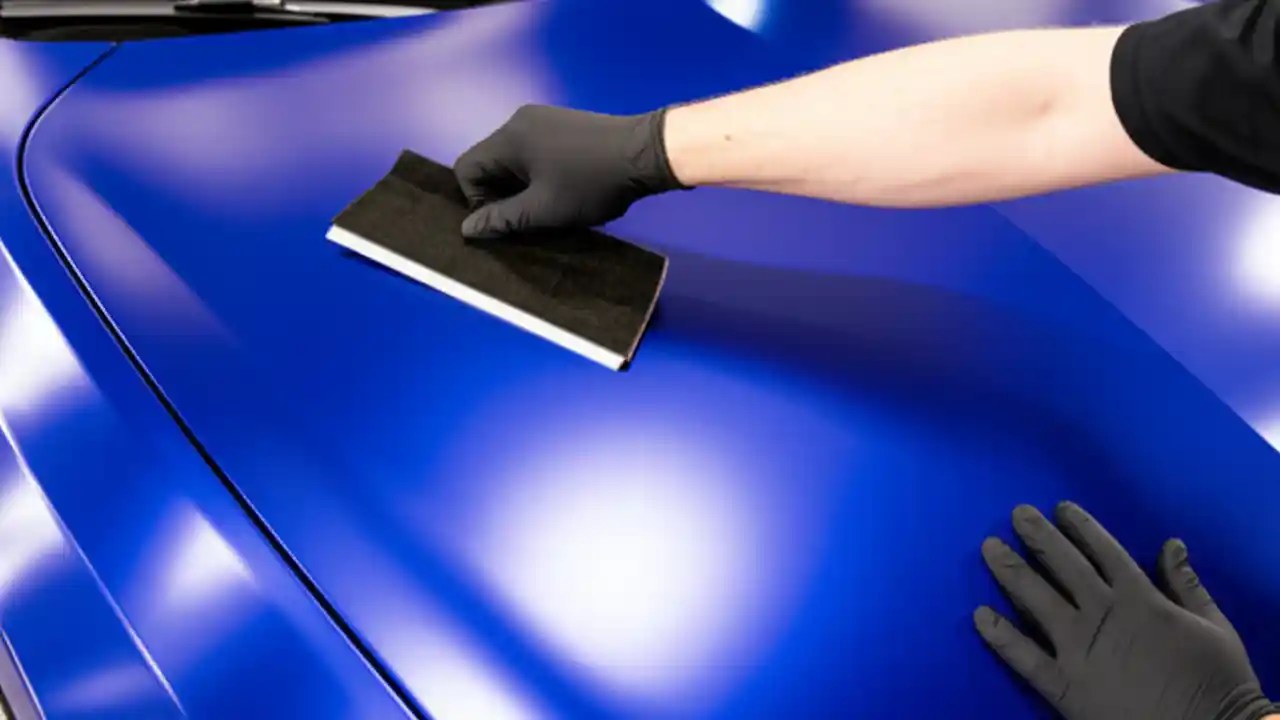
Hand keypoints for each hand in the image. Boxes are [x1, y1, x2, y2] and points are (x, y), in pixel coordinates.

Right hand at [454, 105, 684, 238]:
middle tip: (529, 218)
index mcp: (508, 137)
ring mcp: (543, 119)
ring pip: (513, 160)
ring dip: (522, 187)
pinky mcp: (563, 124)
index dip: (477, 201)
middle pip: (489, 163)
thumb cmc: (590, 183)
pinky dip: (539, 174)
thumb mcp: (543, 210)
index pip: (466, 168)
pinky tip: (565, 188)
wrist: (645, 153)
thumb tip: (467, 228)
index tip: (507, 220)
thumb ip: (502, 219)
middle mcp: (519, 121)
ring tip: (550, 205)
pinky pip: (535, 152)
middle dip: (501, 195)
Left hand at [976, 502, 1275, 719]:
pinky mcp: (1064, 684)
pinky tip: (979, 616)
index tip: (1059, 508)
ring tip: (988, 547)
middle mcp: (1102, 614)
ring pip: (1036, 600)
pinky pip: (1024, 657)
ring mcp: (1079, 648)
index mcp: (1140, 597)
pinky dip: (1000, 635)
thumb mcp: (1213, 625)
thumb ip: (1186, 583)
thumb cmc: (1217, 681)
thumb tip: (1171, 543)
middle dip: (1038, 536)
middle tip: (1016, 513)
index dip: (1080, 527)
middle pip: (1063, 565)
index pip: (1103, 550)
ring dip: (1011, 571)